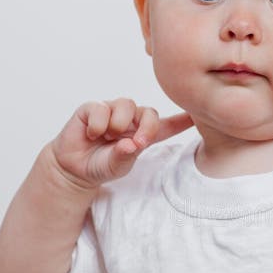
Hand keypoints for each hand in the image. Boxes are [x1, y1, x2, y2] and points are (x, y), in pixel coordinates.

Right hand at [50, 98, 194, 188]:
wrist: (74, 168)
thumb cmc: (101, 165)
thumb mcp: (118, 166)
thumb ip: (126, 156)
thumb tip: (131, 144)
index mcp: (143, 134)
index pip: (168, 125)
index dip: (183, 120)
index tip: (199, 116)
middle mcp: (130, 120)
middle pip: (149, 112)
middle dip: (146, 128)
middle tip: (136, 143)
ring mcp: (112, 111)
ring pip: (126, 105)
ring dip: (118, 124)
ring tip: (107, 137)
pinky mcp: (93, 108)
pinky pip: (101, 107)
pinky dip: (98, 124)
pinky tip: (92, 134)